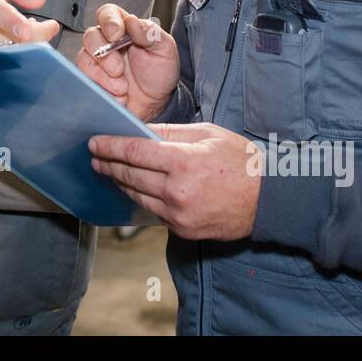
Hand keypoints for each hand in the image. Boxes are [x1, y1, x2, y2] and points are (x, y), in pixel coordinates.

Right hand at [0, 0, 61, 50]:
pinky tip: (13, 49)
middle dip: (32, 38)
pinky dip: (10, 60)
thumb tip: (38, 0)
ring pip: (3, 56)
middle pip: (5, 39)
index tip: (27, 29)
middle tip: (43, 29)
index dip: (12, 21)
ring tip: (25, 36)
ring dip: (23, 49)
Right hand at [76, 4, 179, 120]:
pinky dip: (102, 90)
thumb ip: (150, 33)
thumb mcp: (165, 49)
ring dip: (103, 77)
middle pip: (90, 37)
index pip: (107, 13)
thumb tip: (132, 20)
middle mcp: (106, 41)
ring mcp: (97, 61)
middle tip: (119, 69)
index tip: (116, 35)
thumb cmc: (159, 72)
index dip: (108, 21)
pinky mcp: (91, 80)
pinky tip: (118, 95)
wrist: (156, 103)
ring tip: (122, 87)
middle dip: (105, 56)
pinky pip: (85, 81)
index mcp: (124, 27)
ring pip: (84, 61)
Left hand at [88, 123, 262, 240]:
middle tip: (95, 157)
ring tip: (109, 171)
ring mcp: (178, 214)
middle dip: (108, 164)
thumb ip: (171, 133)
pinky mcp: (182, 229)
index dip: (109, 147)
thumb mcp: (207, 134)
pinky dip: (142, 197)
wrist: (267, 200)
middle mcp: (176, 191)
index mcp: (183, 162)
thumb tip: (141, 131)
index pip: (133, 153)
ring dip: (120, 182)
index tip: (95, 143)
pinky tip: (135, 188)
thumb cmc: (241, 162)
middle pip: (129, 175)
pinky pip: (153, 211)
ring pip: (137, 196)